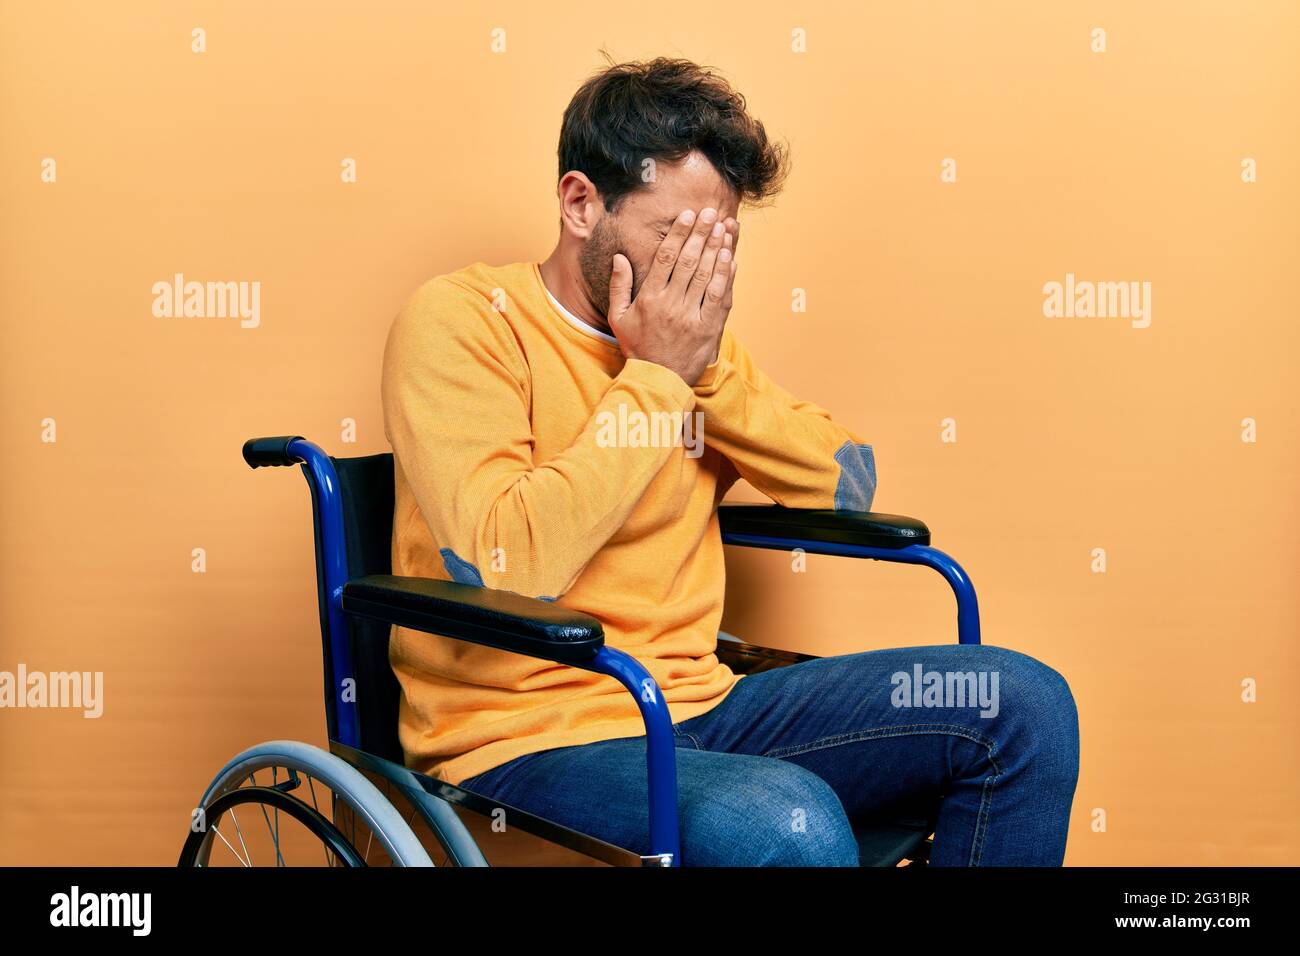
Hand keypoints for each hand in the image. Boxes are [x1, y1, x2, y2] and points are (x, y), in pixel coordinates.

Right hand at [607, 207, 737, 385]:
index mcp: (649, 298)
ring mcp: (691, 317)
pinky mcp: (708, 328)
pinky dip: (725, 275)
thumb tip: (619, 257)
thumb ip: (619, 285)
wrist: (659, 380)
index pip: (666, 258)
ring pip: (706, 275)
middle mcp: (671, 304)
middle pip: (689, 261)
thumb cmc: (638, 347)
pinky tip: (730, 257)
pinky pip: (719, 297)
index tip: (689, 215)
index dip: (679, 233)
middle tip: (711, 213)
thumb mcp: (618, 317)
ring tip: (723, 227)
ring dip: (716, 249)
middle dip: (701, 234)